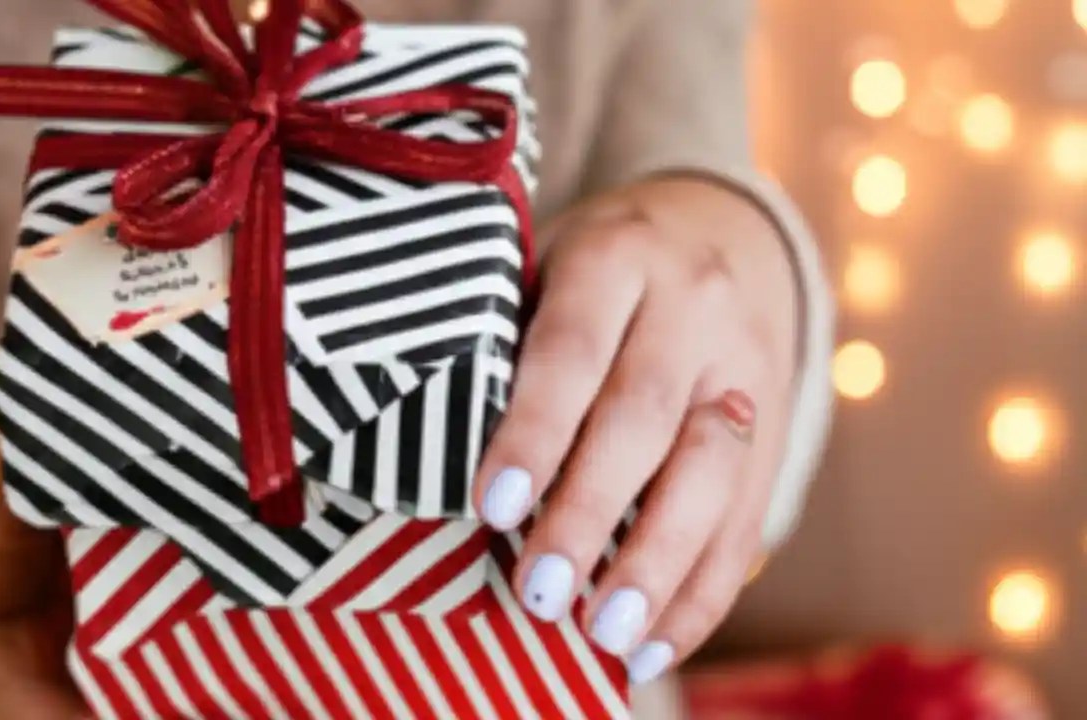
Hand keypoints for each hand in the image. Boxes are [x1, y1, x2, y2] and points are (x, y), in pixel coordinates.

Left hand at [473, 177, 798, 683]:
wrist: (722, 233)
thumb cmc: (599, 268)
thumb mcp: (549, 267)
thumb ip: (510, 342)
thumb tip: (450, 464)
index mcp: (618, 255)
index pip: (572, 349)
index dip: (534, 431)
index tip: (494, 507)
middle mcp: (694, 305)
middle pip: (643, 417)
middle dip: (589, 513)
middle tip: (539, 590)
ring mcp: (745, 366)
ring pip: (711, 472)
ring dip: (655, 563)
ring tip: (603, 632)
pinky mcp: (776, 425)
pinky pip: (749, 515)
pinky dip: (702, 588)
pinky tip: (656, 640)